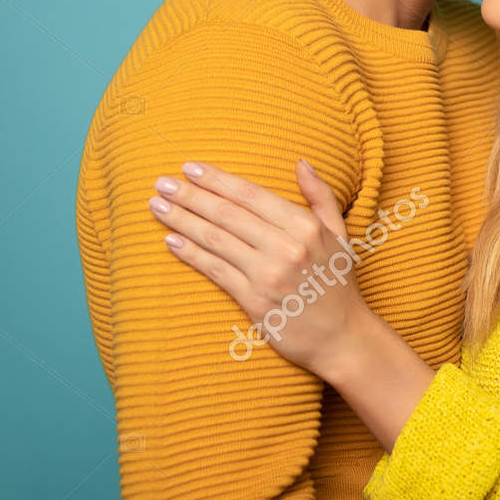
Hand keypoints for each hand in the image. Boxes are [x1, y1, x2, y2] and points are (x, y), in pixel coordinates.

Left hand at [148, 158, 377, 379]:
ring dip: (182, 220)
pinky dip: (190, 254)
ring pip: (216, 239)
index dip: (217, 180)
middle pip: (228, 214)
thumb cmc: (337, 283)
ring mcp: (269, 275)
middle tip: (162, 183)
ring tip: (158, 206)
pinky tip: (171, 241)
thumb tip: (300, 163)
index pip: (251, 195)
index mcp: (306, 226)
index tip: (190, 167)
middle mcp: (287, 247)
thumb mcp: (340, 234)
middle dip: (191, 195)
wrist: (342, 337)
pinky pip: (215, 270)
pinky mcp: (254, 301)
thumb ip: (321, 196)